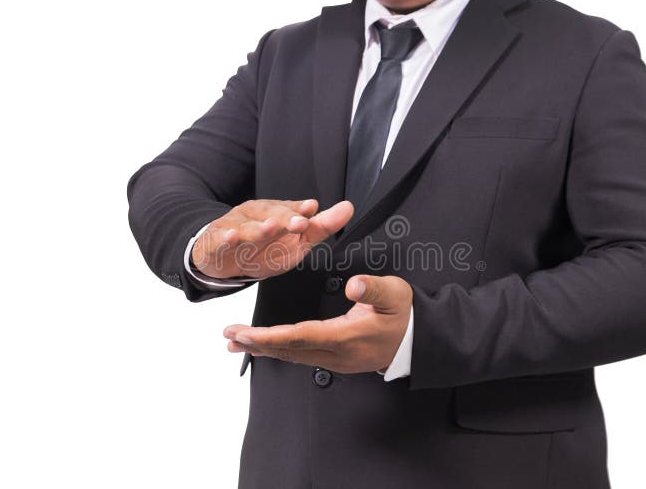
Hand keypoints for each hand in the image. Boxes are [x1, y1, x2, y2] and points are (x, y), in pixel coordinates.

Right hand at [192, 199, 352, 278]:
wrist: (223, 257)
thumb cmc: (263, 247)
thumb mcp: (296, 241)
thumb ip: (321, 226)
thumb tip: (348, 207)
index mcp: (276, 212)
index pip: (291, 209)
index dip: (301, 210)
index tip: (313, 209)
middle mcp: (255, 215)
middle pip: (271, 214)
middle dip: (285, 217)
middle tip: (300, 222)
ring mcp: (234, 226)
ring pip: (248, 227)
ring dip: (259, 227)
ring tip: (271, 227)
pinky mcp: (214, 240)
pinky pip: (219, 239)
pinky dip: (224, 238)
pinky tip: (230, 236)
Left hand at [223, 275, 412, 373]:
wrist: (416, 341)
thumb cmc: (403, 315)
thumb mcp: (395, 294)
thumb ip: (374, 289)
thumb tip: (354, 286)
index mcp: (348, 336)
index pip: (302, 336)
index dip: (272, 335)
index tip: (247, 332)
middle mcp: (337, 353)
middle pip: (290, 350)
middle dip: (257, 342)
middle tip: (229, 335)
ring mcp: (335, 360)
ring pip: (292, 355)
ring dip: (262, 347)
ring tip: (235, 341)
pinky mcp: (334, 359)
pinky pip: (299, 356)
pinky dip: (277, 349)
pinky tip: (262, 345)